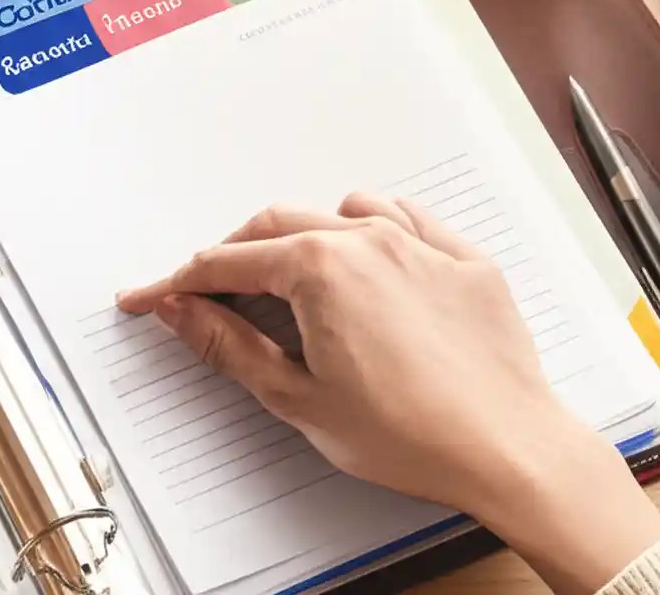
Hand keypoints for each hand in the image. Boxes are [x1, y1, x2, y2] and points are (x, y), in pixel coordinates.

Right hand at [118, 192, 659, 594]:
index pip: (226, 264)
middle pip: (275, 225)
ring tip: (286, 273)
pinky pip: (405, 217)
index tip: (151, 298)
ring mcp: (420, 244)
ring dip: (300, 234)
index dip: (178, 283)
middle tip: (206, 292)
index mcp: (320, 270)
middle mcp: (368, 240)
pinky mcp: (461, 258)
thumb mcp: (298, 397)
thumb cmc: (412, 434)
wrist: (508, 449)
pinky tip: (366, 255)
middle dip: (231, 254)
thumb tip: (183, 312)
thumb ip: (230, 346)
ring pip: (338, 211)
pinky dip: (370, 226)